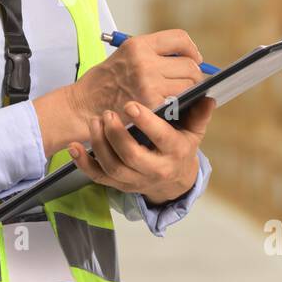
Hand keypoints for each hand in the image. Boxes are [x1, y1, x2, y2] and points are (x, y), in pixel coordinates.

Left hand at [66, 95, 214, 203]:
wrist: (173, 180)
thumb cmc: (180, 146)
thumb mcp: (193, 132)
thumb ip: (198, 114)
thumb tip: (207, 96)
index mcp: (174, 153)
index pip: (161, 138)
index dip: (146, 123)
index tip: (131, 105)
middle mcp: (154, 169)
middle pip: (132, 156)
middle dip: (117, 134)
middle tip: (107, 113)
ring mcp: (134, 180)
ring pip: (112, 167)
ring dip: (99, 144)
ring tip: (94, 122)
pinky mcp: (118, 184)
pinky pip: (97, 177)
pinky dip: (83, 163)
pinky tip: (73, 147)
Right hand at [71, 29, 204, 121]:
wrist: (82, 106)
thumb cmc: (103, 83)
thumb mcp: (124, 56)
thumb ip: (152, 54)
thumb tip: (184, 58)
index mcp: (138, 45)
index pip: (179, 39)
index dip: (191, 49)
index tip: (194, 58)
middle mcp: (145, 61)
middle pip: (189, 64)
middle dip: (192, 74)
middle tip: (187, 82)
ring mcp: (148, 83)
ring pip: (189, 84)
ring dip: (187, 91)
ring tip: (175, 94)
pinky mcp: (151, 104)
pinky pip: (179, 101)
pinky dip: (178, 104)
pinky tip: (169, 106)